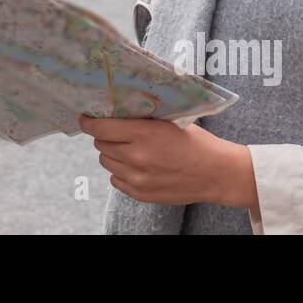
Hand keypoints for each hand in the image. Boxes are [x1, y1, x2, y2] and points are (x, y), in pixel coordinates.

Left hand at [79, 113, 258, 209]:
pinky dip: (121, 172)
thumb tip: (114, 108)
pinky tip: (137, 165)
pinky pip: (115, 180)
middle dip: (105, 135)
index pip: (100, 127)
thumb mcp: (169, 120)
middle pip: (100, 143)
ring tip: (129, 148)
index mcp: (144, 134)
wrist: (216, 173)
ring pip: (106, 162)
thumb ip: (141, 117)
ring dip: (112, 153)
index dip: (89, 121)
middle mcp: (136, 157)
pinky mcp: (141, 194)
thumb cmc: (195, 142)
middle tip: (116, 131)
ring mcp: (137, 179)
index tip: (86, 118)